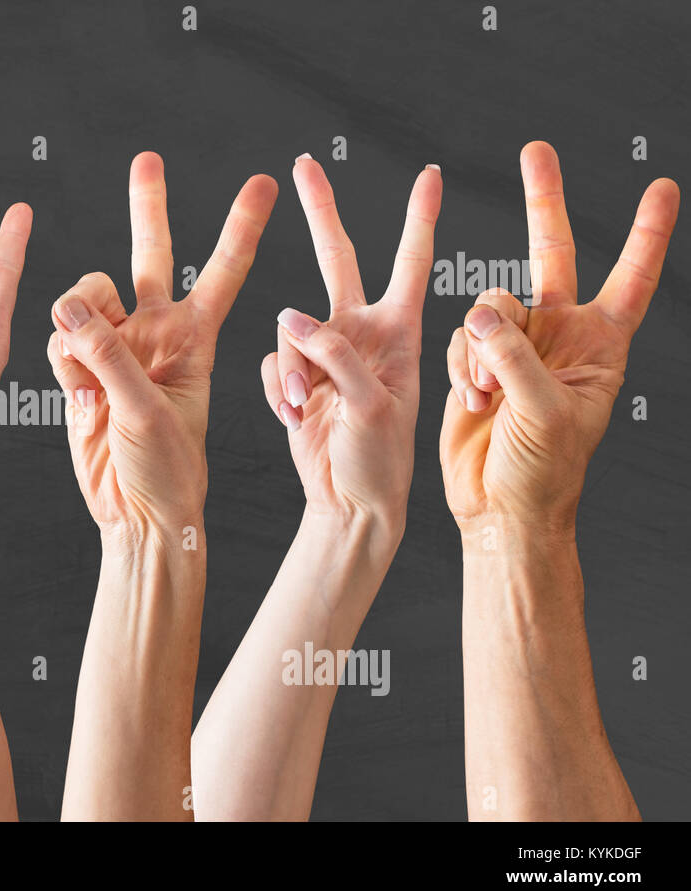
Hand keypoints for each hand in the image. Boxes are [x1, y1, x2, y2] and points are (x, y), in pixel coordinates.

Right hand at [45, 151, 276, 538]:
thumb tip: (65, 306)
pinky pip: (58, 340)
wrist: (138, 514)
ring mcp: (116, 350)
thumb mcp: (148, 409)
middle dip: (148, 207)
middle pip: (151, 255)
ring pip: (85, 299)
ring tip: (87, 373)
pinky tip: (78, 396)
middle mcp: (156, 334)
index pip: (222, 272)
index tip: (261, 185)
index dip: (239, 228)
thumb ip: (107, 354)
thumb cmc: (167, 469)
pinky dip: (60, 360)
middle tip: (148, 158)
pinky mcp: (80, 370)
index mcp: (195, 340)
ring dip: (78, 320)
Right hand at [261, 156, 441, 530]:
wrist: (352, 505)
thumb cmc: (381, 461)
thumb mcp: (372, 405)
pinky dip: (280, 389)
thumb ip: (333, 354)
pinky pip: (274, 363)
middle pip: (338, 258)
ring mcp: (327, 356)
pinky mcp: (298, 379)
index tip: (429, 175)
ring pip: (290, 329)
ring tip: (310, 408)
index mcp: (399, 334)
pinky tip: (295, 417)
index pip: (412, 263)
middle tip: (303, 165)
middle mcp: (362, 334)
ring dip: (294, 369)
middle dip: (320, 212)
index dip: (419, 218)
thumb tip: (288, 315)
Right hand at [440, 141, 678, 528]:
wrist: (498, 510)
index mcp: (600, 347)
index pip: (632, 278)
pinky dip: (460, 363)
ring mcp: (514, 349)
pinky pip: (459, 336)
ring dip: (481, 346)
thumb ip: (514, 354)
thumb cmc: (544, 472)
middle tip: (536, 152)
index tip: (661, 188)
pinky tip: (471, 398)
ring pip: (488, 305)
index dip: (646, 233)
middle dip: (544, 202)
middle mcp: (559, 338)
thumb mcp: (545, 411)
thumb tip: (481, 311)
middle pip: (551, 256)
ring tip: (486, 393)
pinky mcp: (473, 364)